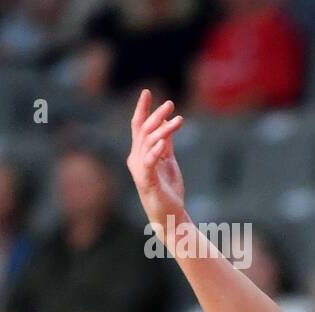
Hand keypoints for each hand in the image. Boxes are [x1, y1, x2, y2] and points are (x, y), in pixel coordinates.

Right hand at [127, 89, 185, 233]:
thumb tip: (166, 123)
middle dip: (155, 115)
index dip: (142, 108)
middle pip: (143, 131)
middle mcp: (136, 159)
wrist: (169, 215)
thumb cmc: (168, 189)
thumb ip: (166, 143)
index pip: (138, 126)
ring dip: (163, 130)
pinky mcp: (147, 181)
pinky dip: (156, 150)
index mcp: (140, 153)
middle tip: (170, 103)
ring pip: (148, 143)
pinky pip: (150, 162)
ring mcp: (140, 170)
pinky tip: (164, 141)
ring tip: (178, 120)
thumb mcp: (168, 161)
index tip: (147, 91)